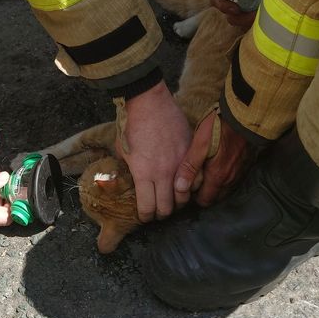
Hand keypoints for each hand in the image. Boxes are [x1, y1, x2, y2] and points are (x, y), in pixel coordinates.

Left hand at [116, 81, 191, 221]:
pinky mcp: (190, 152)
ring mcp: (180, 163)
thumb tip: (133, 182)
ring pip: (184, 196)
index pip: (148, 209)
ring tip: (172, 196)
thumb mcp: (123, 151)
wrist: (149, 101)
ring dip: (177, 200)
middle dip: (161, 212)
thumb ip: (130, 170)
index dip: (145, 216)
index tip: (145, 214)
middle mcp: (164, 173)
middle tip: (158, 208)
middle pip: (167, 208)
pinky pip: (195, 177)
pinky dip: (190, 184)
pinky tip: (184, 181)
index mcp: (144, 175)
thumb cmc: (131, 124)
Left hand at [174, 112, 254, 207]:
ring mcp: (239, 173)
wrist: (245, 115)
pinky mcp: (245, 165)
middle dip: (204, 193)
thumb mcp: (200, 144)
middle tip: (194, 180)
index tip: (187, 187)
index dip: (194, 197)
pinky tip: (217, 165)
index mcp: (218, 177)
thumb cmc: (220, 127)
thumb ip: (190, 166)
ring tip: (204, 172)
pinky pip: (233, 179)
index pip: (204, 201)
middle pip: (215, 197)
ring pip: (224, 189)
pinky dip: (224, 177)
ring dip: (214, 185)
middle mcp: (230, 179)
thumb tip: (180, 187)